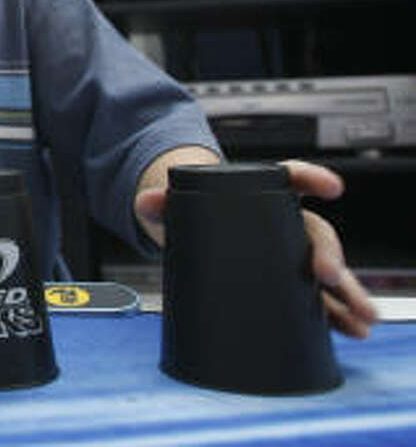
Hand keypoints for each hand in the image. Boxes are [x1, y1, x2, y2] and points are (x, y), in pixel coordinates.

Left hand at [134, 158, 378, 337]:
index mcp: (259, 191)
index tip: (331, 186)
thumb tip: (146, 202)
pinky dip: (335, 313)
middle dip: (328, 253)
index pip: (289, 177)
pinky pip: (317, 296)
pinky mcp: (286, 280)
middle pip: (315, 230)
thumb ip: (160, 202)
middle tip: (327, 274)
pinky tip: (353, 330)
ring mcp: (288, 251)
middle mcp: (283, 219)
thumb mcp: (174, 206)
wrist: (189, 232)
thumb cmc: (190, 212)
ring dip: (346, 291)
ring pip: (324, 267)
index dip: (311, 177)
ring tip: (362, 315)